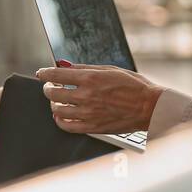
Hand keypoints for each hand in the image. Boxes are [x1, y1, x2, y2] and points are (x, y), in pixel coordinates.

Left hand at [37, 61, 163, 134]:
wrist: (150, 107)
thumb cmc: (134, 86)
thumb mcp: (110, 70)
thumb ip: (84, 68)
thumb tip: (64, 65)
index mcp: (90, 79)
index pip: (55, 75)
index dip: (44, 73)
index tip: (41, 74)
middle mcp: (86, 96)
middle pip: (53, 93)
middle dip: (48, 89)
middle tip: (50, 87)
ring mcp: (88, 113)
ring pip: (57, 110)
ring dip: (53, 104)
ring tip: (57, 102)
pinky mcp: (92, 127)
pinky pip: (67, 126)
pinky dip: (60, 121)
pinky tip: (62, 116)